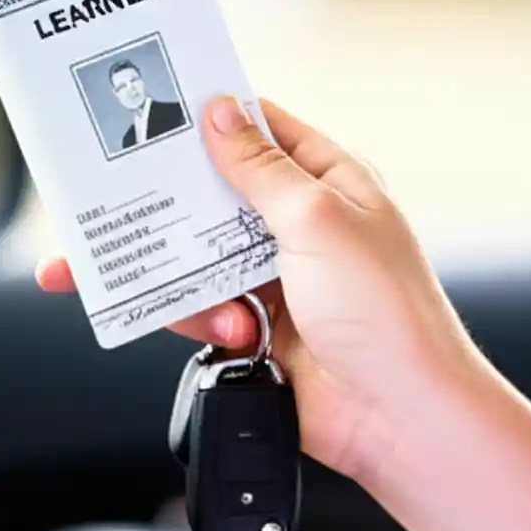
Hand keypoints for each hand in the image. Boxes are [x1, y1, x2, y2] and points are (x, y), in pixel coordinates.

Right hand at [37, 96, 482, 480]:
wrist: (396, 418)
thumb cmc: (386, 312)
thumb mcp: (317, 220)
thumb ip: (260, 168)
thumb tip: (219, 112)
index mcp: (328, 182)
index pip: (262, 130)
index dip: (214, 117)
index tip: (161, 112)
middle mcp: (299, 224)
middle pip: (215, 194)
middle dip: (177, 206)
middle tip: (134, 204)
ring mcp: (275, 276)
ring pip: (198, 256)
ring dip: (195, 279)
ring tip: (225, 307)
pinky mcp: (253, 323)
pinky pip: (200, 306)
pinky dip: (205, 320)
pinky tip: (235, 334)